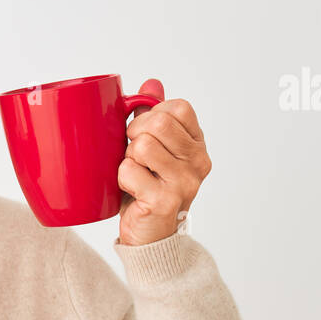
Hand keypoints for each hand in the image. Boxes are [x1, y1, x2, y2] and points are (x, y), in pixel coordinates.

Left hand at [116, 81, 212, 245]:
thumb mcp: (153, 148)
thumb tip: (152, 82)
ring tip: (134, 174)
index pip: (179, 108)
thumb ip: (153, 115)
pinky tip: (130, 191)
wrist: (149, 236)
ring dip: (127, 158)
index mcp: (198, 145)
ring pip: (142, 145)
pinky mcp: (166, 200)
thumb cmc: (147, 189)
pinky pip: (129, 171)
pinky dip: (121, 178)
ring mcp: (186, 182)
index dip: (153, 113)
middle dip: (134, 133)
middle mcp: (199, 162)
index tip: (144, 132)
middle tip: (133, 154)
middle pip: (159, 123)